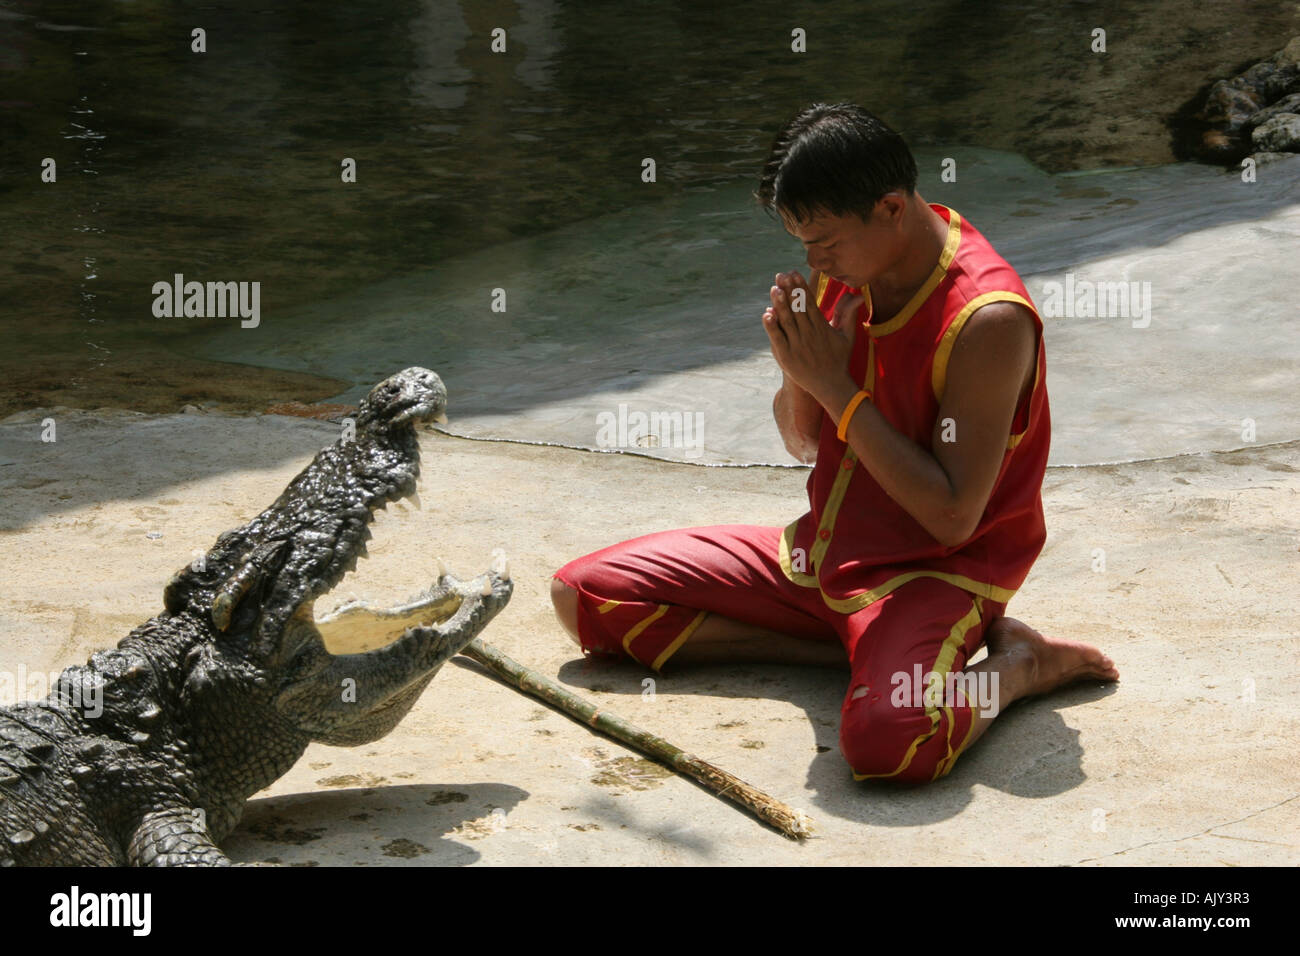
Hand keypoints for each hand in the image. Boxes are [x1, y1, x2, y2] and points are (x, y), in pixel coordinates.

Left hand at [762, 270, 858, 409]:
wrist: (831, 386)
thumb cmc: (839, 359)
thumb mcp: (847, 336)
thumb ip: (849, 314)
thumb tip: (858, 295)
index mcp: (822, 327)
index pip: (810, 303)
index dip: (801, 287)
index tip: (794, 273)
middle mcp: (809, 335)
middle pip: (797, 309)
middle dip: (789, 290)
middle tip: (781, 275)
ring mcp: (797, 346)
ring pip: (787, 321)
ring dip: (780, 304)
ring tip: (774, 288)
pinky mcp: (787, 357)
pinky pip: (777, 338)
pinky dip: (772, 327)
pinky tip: (766, 314)